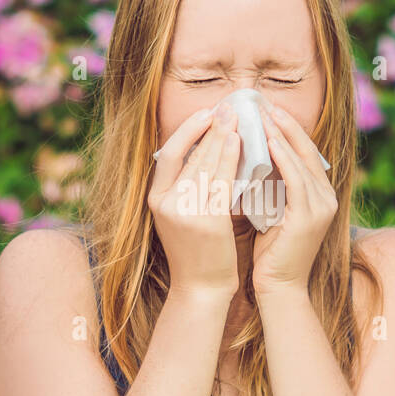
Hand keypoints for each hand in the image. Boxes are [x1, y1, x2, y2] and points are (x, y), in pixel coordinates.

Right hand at [149, 102, 241, 301]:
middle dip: (209, 128)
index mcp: (155, 199)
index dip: (187, 130)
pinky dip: (230, 160)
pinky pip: (221, 183)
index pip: (168, 154)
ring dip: (221, 137)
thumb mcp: (180, 214)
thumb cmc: (197, 250)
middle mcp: (166, 203)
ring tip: (235, 118)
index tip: (205, 113)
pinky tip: (239, 143)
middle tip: (227, 107)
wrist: (201, 288)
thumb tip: (204, 148)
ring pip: (206, 165)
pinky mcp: (207, 222)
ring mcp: (185, 212)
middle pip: (190, 155)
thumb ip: (185, 185)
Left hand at [251, 101, 336, 296]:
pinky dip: (283, 157)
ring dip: (282, 135)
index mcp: (319, 195)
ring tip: (264, 114)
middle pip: (306, 150)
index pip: (303, 153)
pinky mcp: (310, 216)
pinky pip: (296, 179)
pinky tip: (269, 141)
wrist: (279, 287)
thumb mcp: (272, 211)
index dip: (287, 129)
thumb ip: (270, 187)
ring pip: (301, 160)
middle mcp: (326, 197)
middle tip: (263, 102)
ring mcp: (321, 206)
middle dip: (285, 124)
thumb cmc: (270, 253)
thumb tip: (250, 160)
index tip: (265, 109)